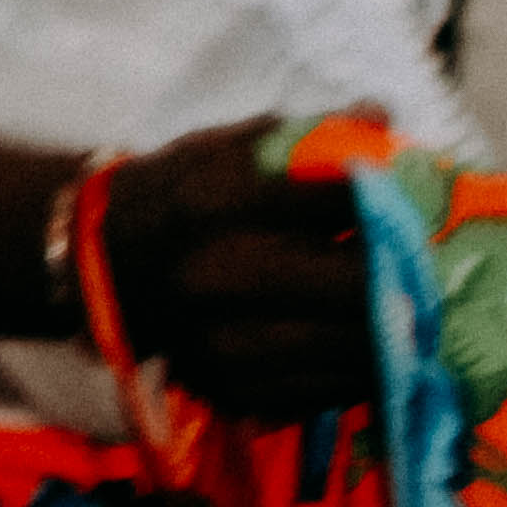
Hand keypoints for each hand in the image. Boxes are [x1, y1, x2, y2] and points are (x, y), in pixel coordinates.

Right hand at [97, 121, 374, 418]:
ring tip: (389, 303)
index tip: (402, 204)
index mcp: (215, 200)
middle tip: (411, 266)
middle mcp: (215, 276)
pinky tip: (352, 339)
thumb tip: (380, 114)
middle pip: (359, 287)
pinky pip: (328, 392)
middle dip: (399, 277)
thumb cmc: (173, 194)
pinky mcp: (231, 389)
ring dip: (389, 329)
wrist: (96, 265)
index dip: (387, 203)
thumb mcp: (222, 147)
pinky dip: (356, 368)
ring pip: (353, 349)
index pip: (341, 201)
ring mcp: (220, 341)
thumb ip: (303, 134)